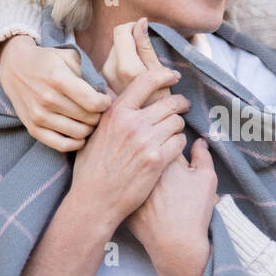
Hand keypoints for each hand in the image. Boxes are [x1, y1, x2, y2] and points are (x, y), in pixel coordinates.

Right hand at [0, 34, 113, 151]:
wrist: (15, 67)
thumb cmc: (48, 61)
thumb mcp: (69, 56)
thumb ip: (89, 73)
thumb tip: (106, 93)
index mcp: (58, 79)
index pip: (93, 103)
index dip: (106, 103)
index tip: (104, 99)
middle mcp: (47, 99)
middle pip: (89, 119)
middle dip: (99, 115)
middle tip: (97, 110)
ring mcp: (39, 116)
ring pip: (79, 134)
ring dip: (89, 128)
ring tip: (88, 119)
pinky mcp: (33, 128)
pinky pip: (62, 145)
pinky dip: (76, 143)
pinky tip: (80, 134)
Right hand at [68, 68, 192, 228]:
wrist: (95, 200)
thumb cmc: (91, 169)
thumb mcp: (93, 132)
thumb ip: (108, 114)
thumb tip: (112, 93)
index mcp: (116, 112)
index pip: (145, 81)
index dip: (164, 75)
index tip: (173, 76)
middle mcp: (132, 123)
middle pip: (169, 103)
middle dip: (180, 103)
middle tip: (184, 106)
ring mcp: (146, 142)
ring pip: (177, 122)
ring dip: (178, 127)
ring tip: (173, 133)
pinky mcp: (157, 160)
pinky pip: (180, 142)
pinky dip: (179, 144)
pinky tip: (172, 150)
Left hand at [102, 18, 167, 103]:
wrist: (137, 144)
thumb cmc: (159, 110)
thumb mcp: (161, 77)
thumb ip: (147, 48)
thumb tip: (141, 21)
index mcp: (126, 67)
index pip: (122, 30)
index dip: (134, 27)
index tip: (146, 34)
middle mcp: (109, 73)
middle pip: (117, 41)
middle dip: (132, 43)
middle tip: (148, 57)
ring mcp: (102, 80)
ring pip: (113, 54)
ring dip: (127, 55)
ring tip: (142, 70)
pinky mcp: (100, 86)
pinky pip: (110, 67)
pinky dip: (121, 66)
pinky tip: (132, 80)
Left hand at [126, 137, 216, 275]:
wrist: (175, 244)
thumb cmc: (194, 211)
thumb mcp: (206, 180)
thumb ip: (203, 156)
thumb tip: (199, 140)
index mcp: (164, 155)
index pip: (161, 133)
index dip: (167, 137)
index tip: (170, 143)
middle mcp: (143, 164)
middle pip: (142, 145)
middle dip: (149, 146)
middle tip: (159, 160)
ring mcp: (129, 181)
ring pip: (130, 164)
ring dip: (136, 163)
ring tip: (147, 175)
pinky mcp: (121, 196)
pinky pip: (122, 183)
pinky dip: (128, 182)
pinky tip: (135, 188)